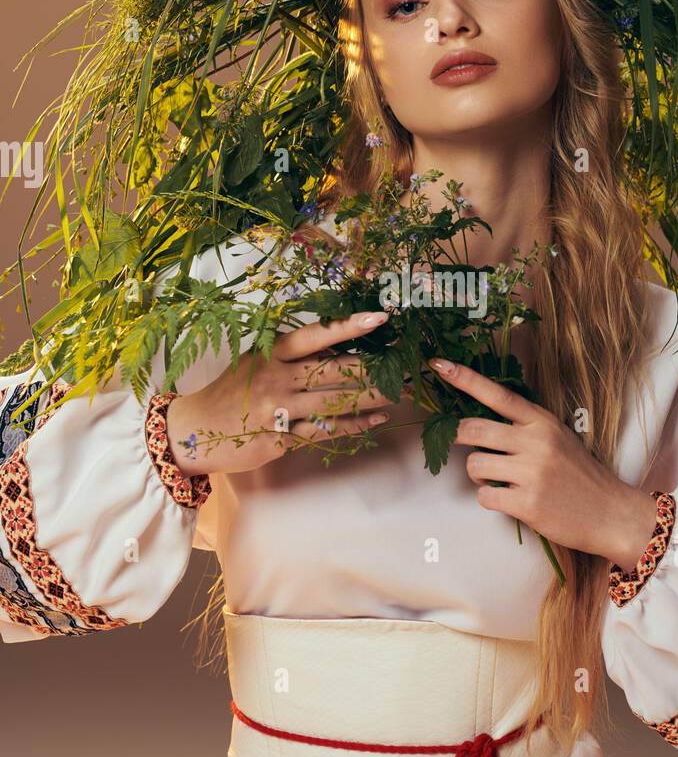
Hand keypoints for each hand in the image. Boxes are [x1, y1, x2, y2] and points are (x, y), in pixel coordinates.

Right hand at [165, 310, 396, 476]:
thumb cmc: (230, 393)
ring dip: (372, 397)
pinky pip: (327, 431)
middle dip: (373, 367)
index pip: (316, 336)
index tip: (380, 319)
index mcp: (271, 353)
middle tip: (405, 363)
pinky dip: (355, 425)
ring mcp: (280, 410)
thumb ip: (292, 357)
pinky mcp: (282, 438)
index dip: (349, 327)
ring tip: (402, 392)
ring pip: (336, 402)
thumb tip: (337, 349)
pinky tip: (377, 419)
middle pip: (334, 370)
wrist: (193, 431)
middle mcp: (278, 379)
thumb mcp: (255, 363)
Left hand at [428, 356, 658, 567]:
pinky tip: (508, 500)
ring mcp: (531, 473)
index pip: (497, 394)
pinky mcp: (527, 503)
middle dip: (460, 439)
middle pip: (473, 429)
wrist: (609, 513)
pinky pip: (484, 496)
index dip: (464, 378)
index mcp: (542, 422)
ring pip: (474, 465)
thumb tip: (482, 423)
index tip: (438, 365)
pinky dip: (489, 499)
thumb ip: (525, 427)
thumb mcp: (558, 437)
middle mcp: (536, 442)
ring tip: (496, 479)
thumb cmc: (579, 475)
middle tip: (470, 447)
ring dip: (477, 475)